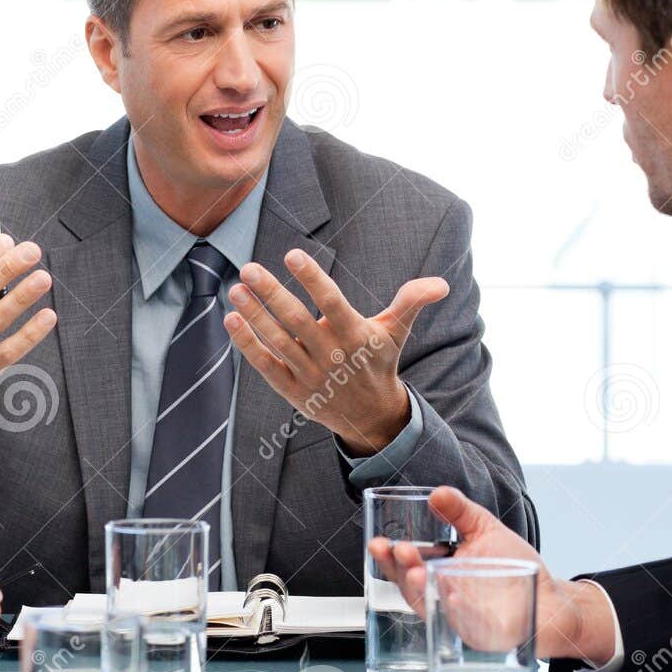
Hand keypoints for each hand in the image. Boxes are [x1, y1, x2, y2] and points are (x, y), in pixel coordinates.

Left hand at [223, 249, 446, 454]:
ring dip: (254, 315)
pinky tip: (231, 318)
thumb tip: (440, 284)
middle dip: (271, 293)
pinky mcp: (292, 389)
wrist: (370, 416)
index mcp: (355, 336)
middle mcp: (330, 355)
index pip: (332, 302)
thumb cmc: (378, 362)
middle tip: (248, 267)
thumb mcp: (396, 332)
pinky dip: (247, 344)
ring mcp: (309, 374)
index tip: (292, 254)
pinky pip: (265, 364)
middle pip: (297, 320)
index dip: (312, 279)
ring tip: (235, 289)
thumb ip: (411, 302)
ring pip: (277, 341)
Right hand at [368, 487, 614, 663]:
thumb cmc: (514, 565)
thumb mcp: (484, 529)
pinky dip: (455, 612)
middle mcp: (443, 596)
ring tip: (419, 571)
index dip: (389, 557)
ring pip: (432, 607)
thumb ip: (460, 511)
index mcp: (439, 573)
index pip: (406, 567)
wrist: (551, 597)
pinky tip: (451, 596)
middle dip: (401, 570)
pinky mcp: (481, 634)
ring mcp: (460, 617)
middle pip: (411, 587)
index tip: (378, 542)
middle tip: (400, 550)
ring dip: (423, 591)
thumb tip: (437, 493)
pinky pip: (463, 625)